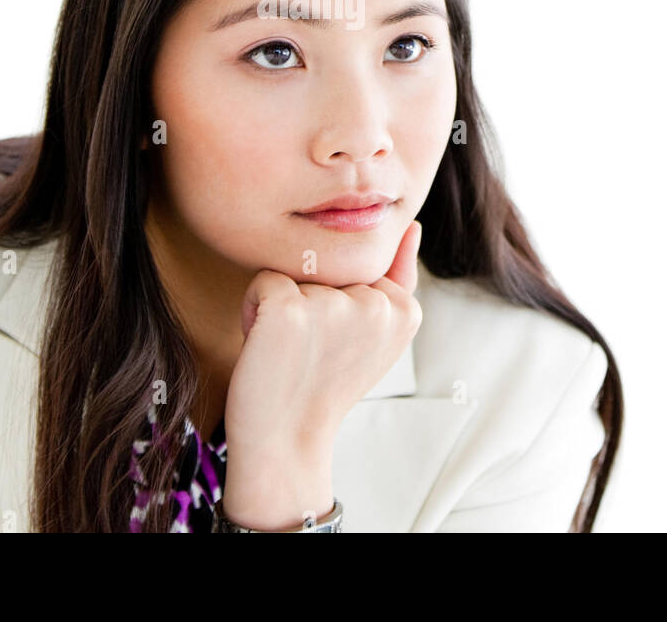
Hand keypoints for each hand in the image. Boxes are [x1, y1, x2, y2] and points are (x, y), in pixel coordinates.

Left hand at [224, 220, 423, 462]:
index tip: (337, 342)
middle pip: (329, 262)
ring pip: (295, 270)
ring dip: (284, 305)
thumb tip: (411, 225)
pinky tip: (268, 345)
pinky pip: (265, 281)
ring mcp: (333, 307)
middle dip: (312, 297)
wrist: (286, 441)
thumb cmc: (325, 384)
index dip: (339, 298)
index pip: (360, 264)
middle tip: (311, 348)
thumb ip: (398, 279)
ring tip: (291, 349)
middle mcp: (376, 305)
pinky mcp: (290, 311)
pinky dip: (255, 310)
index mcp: (404, 310)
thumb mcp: (376, 336)